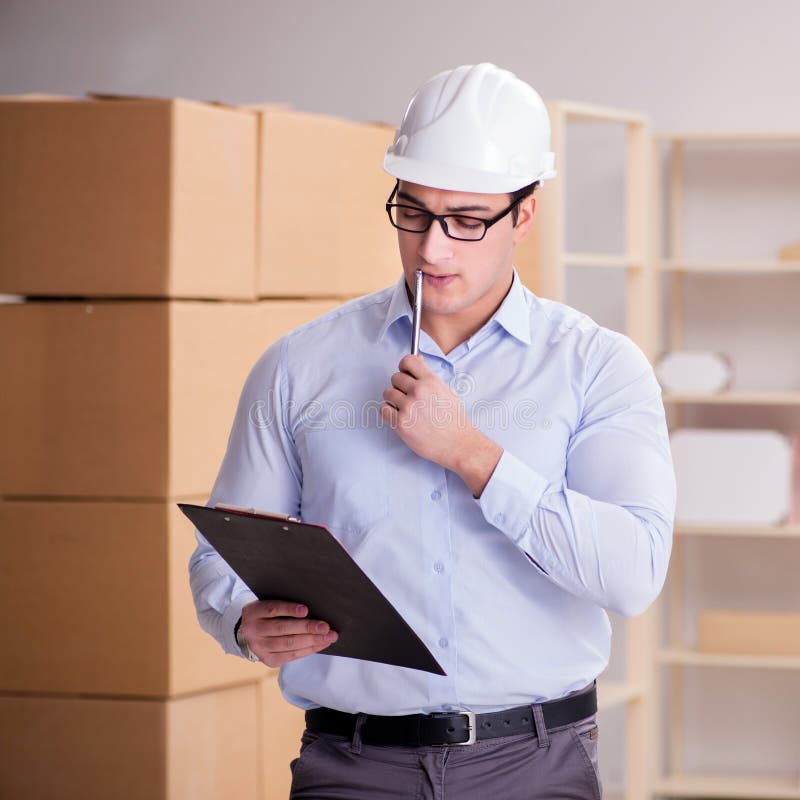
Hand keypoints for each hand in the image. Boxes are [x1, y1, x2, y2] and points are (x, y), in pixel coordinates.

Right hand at [239, 599, 337, 666]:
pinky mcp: (268, 660)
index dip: (290, 609)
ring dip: (312, 641)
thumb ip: (283, 605)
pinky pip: (290, 656)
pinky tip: (320, 644)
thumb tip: (310, 608)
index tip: (306, 609)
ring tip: (328, 637)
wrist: (246, 635)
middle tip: (326, 627)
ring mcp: (260, 647)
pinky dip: (307, 650)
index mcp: (254, 612)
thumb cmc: (266, 615)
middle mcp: (254, 630)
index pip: (273, 609)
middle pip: (283, 629)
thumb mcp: (267, 605)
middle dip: (307, 628)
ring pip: (288, 644)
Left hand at [380, 354, 469, 468]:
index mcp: (431, 381)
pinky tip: (401, 417)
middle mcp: (418, 391)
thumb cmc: (453, 420)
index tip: (405, 373)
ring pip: (387, 393)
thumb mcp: (447, 391)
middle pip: (395, 377)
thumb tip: (417, 360)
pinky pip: (383, 410)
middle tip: (408, 396)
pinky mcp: (400, 423)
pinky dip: (389, 412)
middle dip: (400, 386)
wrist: (457, 443)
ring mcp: (408, 407)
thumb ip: (429, 376)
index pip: (408, 361)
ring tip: (406, 408)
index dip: (404, 367)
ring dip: (394, 399)